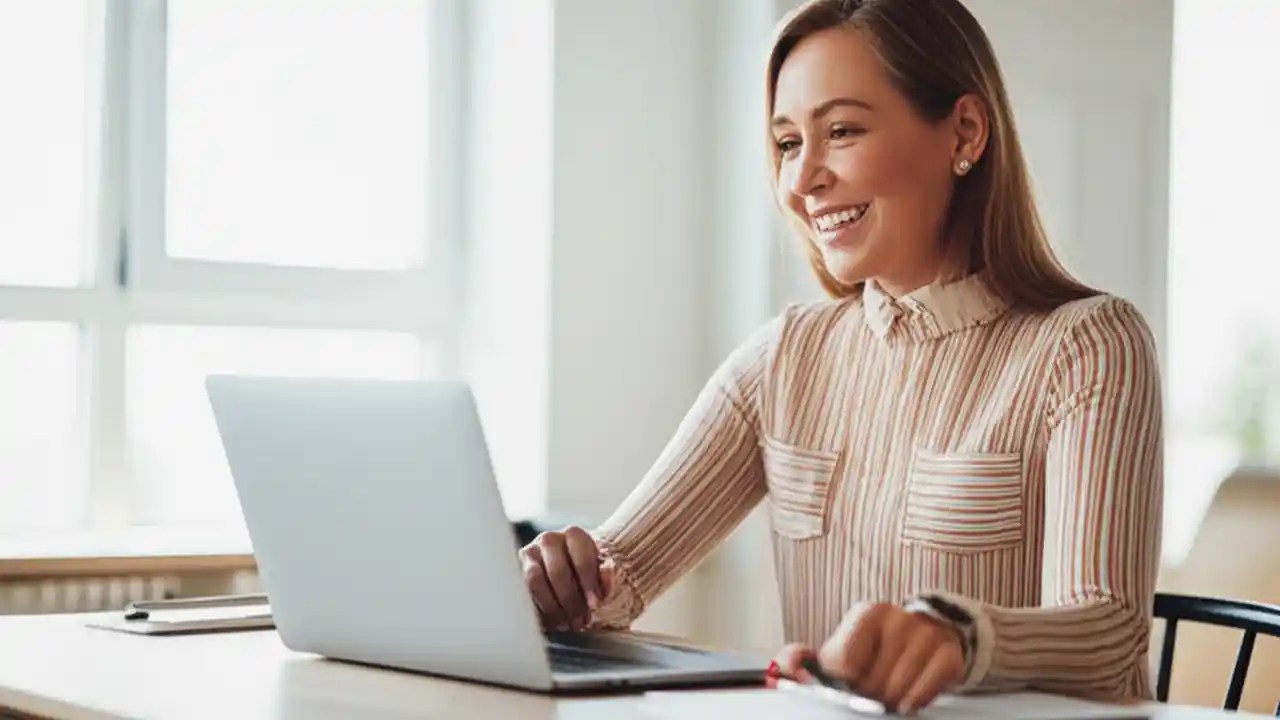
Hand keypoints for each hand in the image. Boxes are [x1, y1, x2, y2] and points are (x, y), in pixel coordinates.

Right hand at [518, 526, 605, 631]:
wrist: (569, 571)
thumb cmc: (587, 572)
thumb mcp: (603, 573)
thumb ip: (608, 574)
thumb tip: (607, 573)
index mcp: (574, 535)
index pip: (581, 557)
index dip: (589, 583)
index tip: (595, 605)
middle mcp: (549, 540)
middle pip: (557, 571)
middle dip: (569, 600)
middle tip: (579, 621)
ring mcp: (530, 553)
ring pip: (535, 580)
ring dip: (551, 607)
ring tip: (564, 624)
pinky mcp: (516, 570)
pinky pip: (522, 591)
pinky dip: (537, 609)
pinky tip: (549, 622)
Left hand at [773, 603, 964, 714]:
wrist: (924, 642)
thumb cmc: (873, 652)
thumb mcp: (835, 652)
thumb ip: (797, 658)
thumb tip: (781, 667)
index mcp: (867, 614)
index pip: (845, 665)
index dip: (847, 680)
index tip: (852, 678)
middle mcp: (898, 617)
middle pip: (873, 682)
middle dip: (871, 693)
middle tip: (874, 687)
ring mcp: (926, 634)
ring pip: (898, 691)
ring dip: (892, 699)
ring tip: (891, 688)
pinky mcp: (949, 654)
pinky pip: (925, 692)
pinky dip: (914, 701)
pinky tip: (909, 698)